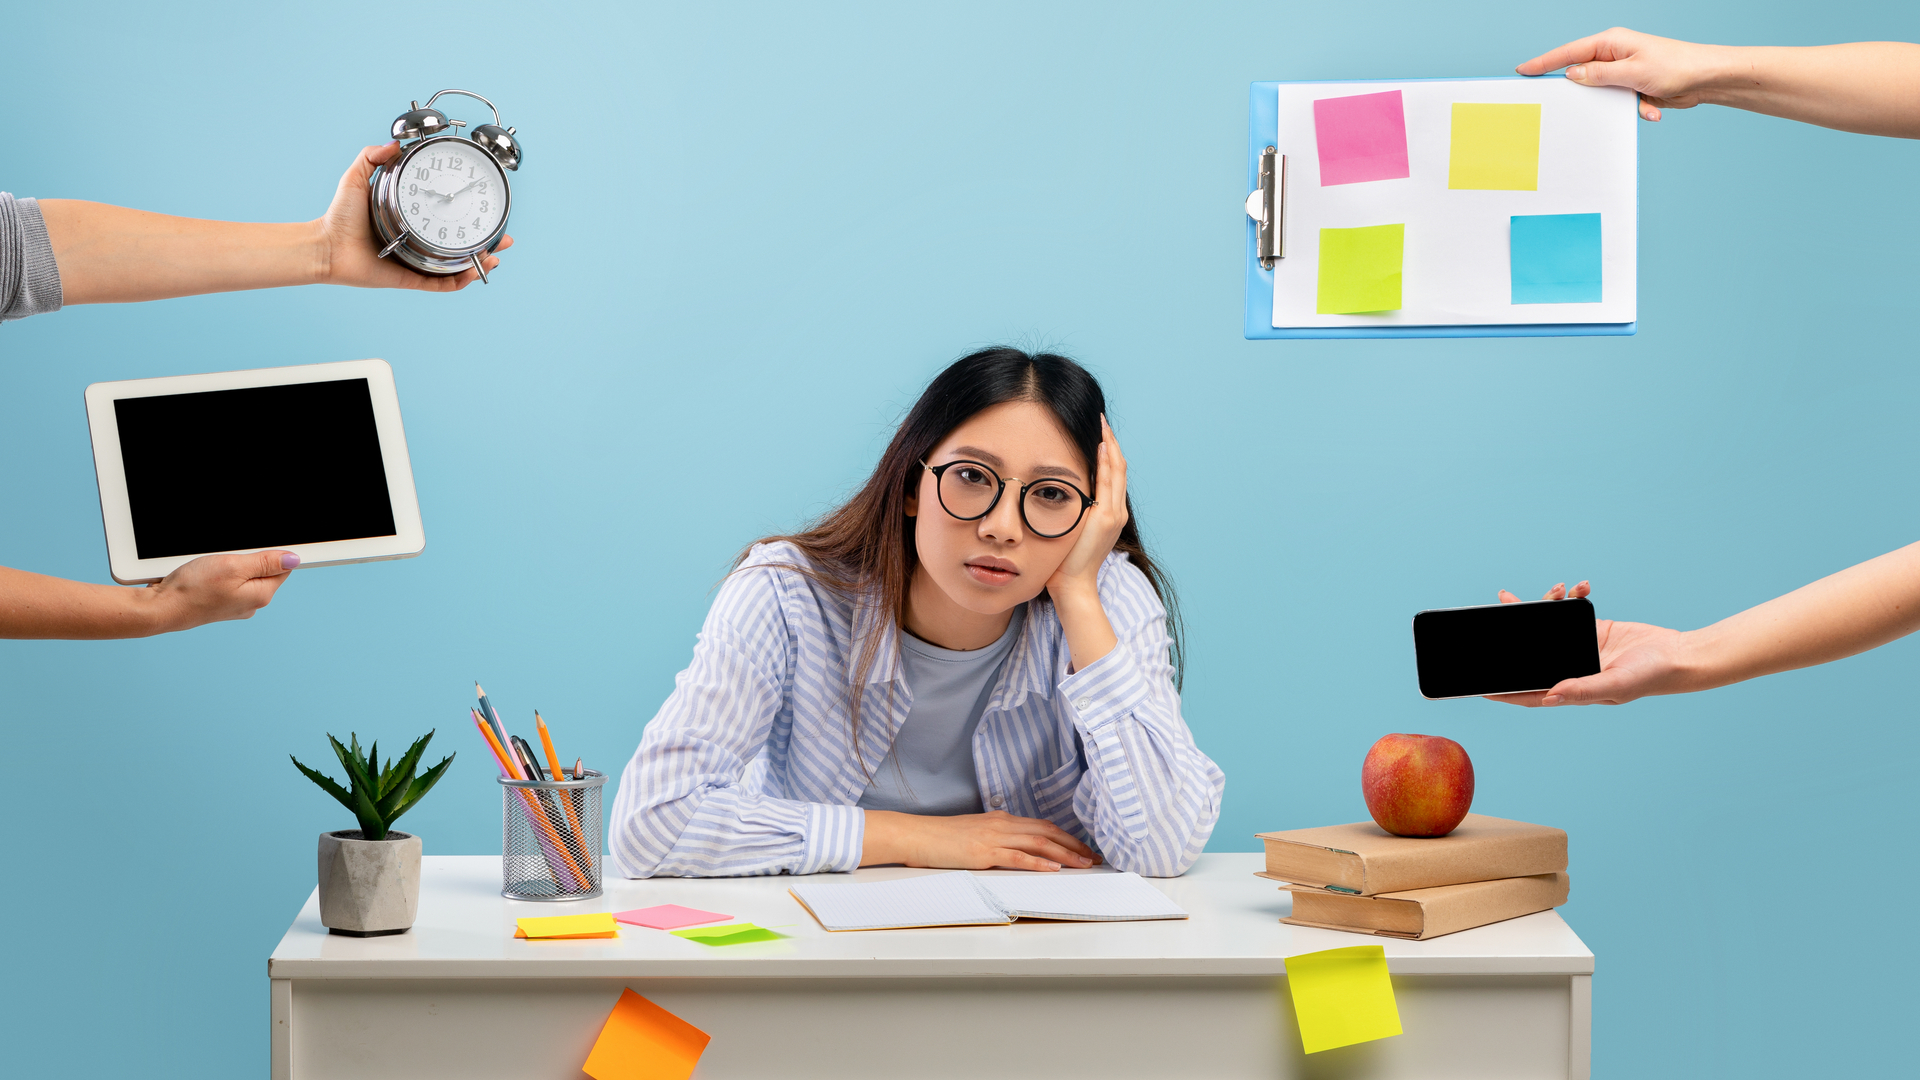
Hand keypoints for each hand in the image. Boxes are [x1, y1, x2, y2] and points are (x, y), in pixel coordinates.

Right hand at [147, 550, 298, 632]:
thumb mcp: (234, 566)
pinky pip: (228, 583)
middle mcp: (252, 604)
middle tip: (227, 557)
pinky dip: (220, 574)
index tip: (253, 549)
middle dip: (249, 558)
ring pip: (244, 576)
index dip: (272, 553)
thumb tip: (294, 559)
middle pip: (263, 571)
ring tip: (213, 567)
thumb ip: (266, 562)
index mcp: (262, 595)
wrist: (162, 608)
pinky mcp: (220, 605)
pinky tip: (206, 573)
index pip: (283, 568)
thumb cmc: (194, 587)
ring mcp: (236, 606)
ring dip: (232, 565)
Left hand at [315, 143, 513, 290]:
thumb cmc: (338, 216)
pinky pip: (441, 284)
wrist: (326, 246)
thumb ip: (372, 156)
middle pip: (459, 245)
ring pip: (456, 267)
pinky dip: (459, 281)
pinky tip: (472, 273)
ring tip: (494, 254)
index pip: (445, 220)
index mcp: (409, 222)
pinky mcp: (410, 279)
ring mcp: (415, 263)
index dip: (467, 216)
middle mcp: (416, 243)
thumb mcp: (356, 178)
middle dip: (484, 243)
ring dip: (478, 263)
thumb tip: (395, 143)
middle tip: (502, 237)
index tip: (483, 208)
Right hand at [862, 809, 1101, 871]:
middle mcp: (1002, 824)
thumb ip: (996, 837)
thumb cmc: (941, 838)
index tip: (1083, 848)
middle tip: (1094, 857)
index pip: (1042, 825)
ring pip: (1039, 843)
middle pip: (1048, 832)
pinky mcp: (984, 853)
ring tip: (1084, 864)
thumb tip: (1013, 848)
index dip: (1066, 836)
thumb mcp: (974, 833)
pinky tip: (1053, 869)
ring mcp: (994, 838)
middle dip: (1074, 845)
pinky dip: (1038, 862)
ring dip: (1065, 854)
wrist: (917, 835)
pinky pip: (1017, 857)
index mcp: (1001, 819)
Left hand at [1046, 414, 1128, 600]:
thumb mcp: (1069, 530)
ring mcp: (1113, 514)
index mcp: (1109, 514)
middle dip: (1111, 442)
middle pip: (1119, 468)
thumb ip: (1070, 512)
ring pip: (1117, 471)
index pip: (1113, 476)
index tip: (1099, 434)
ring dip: (1110, 446)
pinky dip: (1106, 462)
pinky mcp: (1105, 517)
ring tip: (1102, 425)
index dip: (1108, 453)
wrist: (1072, 585)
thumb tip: (1054, 494)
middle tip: (1101, 420)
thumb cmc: (1064, 562)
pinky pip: (1109, 482)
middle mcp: (1116, 511)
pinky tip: (1101, 446)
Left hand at [1485, 581, 1692, 705]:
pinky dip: (1569, 597)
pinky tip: (1577, 587)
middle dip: (1511, 636)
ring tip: (1532, 592)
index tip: (1478, 687)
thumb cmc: (1650, 677)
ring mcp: (1578, 646)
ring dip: (1538, 608)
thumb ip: (1581, 690)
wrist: (1678, 652)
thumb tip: (1547, 696)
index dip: (1503, 691)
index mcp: (1571, 688)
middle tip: (1492, 617)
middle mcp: (1570, 667)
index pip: (1529, 692)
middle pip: (1530, 654)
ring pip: (1545, 628)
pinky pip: (1569, 610)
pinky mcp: (1591, 627)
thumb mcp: (1615, 685)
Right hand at [1516, 28, 1726, 121]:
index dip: (1544, 62)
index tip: (1523, 70)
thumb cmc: (1676, 67)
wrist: (1707, 79)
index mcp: (1611, 43)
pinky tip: (1651, 110)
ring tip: (1627, 105)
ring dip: (1613, 104)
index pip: (1569, 53)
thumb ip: (1598, 74)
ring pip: (1599, 92)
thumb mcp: (1632, 72)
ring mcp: (1623, 72)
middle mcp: (1614, 56)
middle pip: (1581, 73)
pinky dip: (1633, 110)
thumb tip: (1571, 75)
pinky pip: (1619, 103)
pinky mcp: (1632, 88)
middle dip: (1579, 91)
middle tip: (1560, 103)